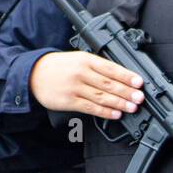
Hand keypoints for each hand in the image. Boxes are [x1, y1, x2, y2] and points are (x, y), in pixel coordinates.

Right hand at [29, 51, 143, 118]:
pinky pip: (90, 108)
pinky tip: (115, 114)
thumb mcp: (78, 58)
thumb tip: (122, 77)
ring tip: (132, 107)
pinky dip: (104, 112)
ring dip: (119, 103)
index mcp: (85, 59)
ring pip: (101, 97)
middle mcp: (81, 73)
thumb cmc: (60, 66)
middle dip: (126, 92)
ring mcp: (74, 88)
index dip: (126, 76)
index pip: (110, 68)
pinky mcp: (68, 101)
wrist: (33, 73)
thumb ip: (98, 67)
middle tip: (139, 97)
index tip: (139, 82)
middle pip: (108, 83)